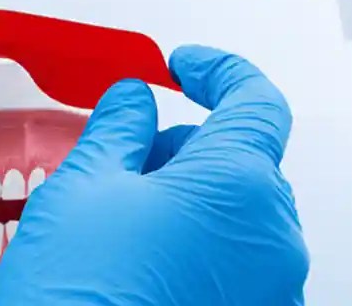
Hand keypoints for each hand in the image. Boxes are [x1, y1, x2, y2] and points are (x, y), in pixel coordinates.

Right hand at [0, 46, 308, 305]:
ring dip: (190, 202)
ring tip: (121, 226)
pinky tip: (142, 263)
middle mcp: (275, 235)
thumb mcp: (82, 188)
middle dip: (184, 151)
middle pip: (242, 161)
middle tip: (121, 163)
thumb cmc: (76, 298)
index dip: (220, 73)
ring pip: (238, 215)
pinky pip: (238, 263)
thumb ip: (120, 128)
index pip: (257, 100)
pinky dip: (200, 248)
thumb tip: (134, 101)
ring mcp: (274, 287)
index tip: (184, 68)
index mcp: (241, 183)